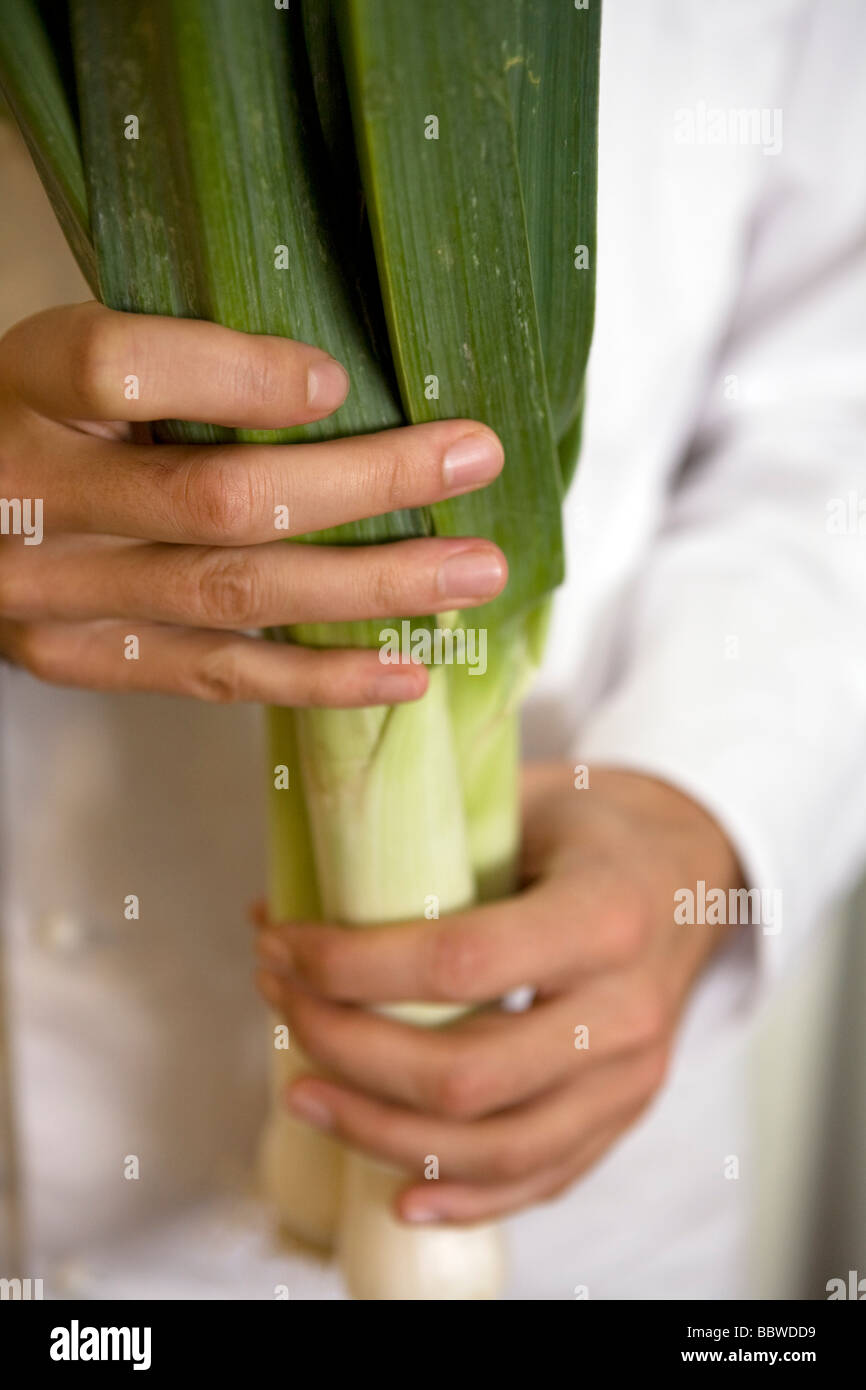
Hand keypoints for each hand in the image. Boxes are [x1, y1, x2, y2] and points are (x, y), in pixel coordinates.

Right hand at [0, 301, 505, 703]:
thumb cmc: (36, 417)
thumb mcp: (76, 356)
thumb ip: (175, 361)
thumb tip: (339, 387)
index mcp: (28, 384)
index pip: (123, 371)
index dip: (239, 378)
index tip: (337, 381)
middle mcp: (33, 495)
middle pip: (216, 498)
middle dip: (364, 483)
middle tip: (474, 460)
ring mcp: (58, 594)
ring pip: (234, 595)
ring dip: (369, 587)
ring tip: (473, 573)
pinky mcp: (83, 661)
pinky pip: (215, 676)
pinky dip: (319, 679)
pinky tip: (405, 672)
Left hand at [254, 764, 742, 1222]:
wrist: (693, 866)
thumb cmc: (592, 825)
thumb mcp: (523, 798)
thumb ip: (425, 843)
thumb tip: (283, 899)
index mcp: (605, 913)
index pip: (459, 962)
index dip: (352, 967)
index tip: (284, 945)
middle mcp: (627, 1009)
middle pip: (465, 1075)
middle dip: (346, 1050)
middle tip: (281, 1004)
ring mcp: (632, 1076)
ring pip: (494, 1147)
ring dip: (378, 1133)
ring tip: (301, 1093)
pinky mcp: (625, 1113)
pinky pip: (540, 1179)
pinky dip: (463, 1196)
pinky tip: (397, 1195)